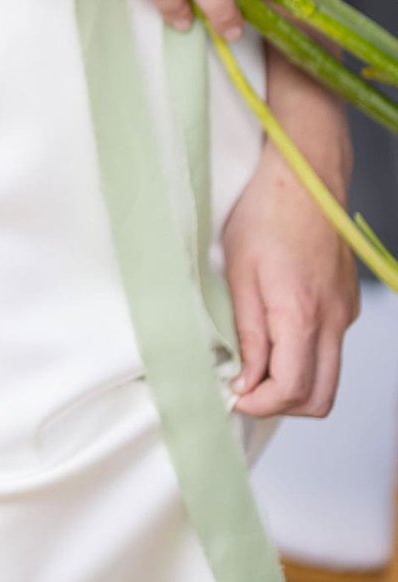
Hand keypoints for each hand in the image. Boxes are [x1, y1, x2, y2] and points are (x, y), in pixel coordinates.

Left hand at [221, 112, 360, 418]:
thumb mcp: (239, 274)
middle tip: (245, 387)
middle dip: (281, 405)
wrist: (305, 176)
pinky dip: (305, 356)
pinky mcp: (347, 303)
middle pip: (320, 398)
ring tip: (256, 362)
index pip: (292, 390)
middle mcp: (334, 321)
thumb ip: (247, 334)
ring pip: (329, 376)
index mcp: (302, 314)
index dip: (260, 405)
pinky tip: (275, 334)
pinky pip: (331, 347)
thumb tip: (247, 381)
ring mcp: (346, 313)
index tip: (233, 394)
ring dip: (294, 383)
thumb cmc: (264, 215)